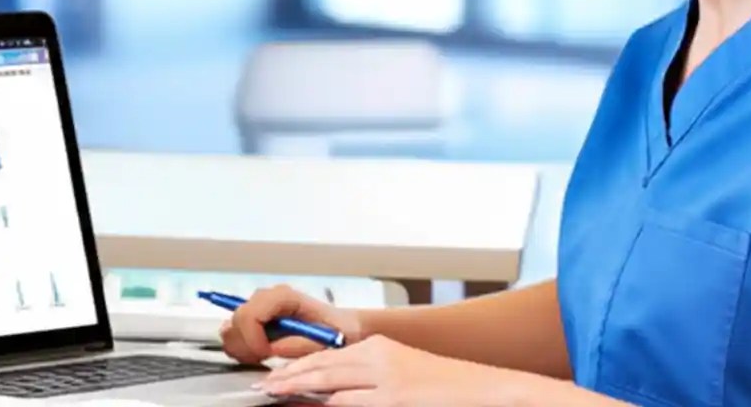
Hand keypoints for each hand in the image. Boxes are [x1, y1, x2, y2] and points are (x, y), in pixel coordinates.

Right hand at [219, 284, 363, 363]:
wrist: (344, 326)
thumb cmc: (338, 330)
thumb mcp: (324, 340)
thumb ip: (297, 343)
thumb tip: (272, 347)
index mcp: (285, 297)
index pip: (251, 314)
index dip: (253, 339)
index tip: (266, 354)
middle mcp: (269, 296)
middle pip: (236, 320)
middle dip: (246, 345)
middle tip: (264, 358)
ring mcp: (260, 305)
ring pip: (231, 327)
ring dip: (242, 347)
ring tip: (263, 356)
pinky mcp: (256, 316)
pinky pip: (235, 332)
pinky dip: (242, 346)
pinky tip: (260, 352)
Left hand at [258, 334, 520, 406]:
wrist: (487, 391)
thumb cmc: (444, 390)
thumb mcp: (401, 375)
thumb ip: (367, 380)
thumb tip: (330, 394)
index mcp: (380, 349)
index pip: (327, 356)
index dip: (297, 367)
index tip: (275, 375)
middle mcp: (381, 360)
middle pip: (322, 368)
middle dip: (289, 379)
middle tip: (262, 387)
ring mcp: (388, 383)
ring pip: (332, 388)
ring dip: (301, 394)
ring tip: (275, 397)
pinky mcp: (395, 401)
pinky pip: (351, 405)